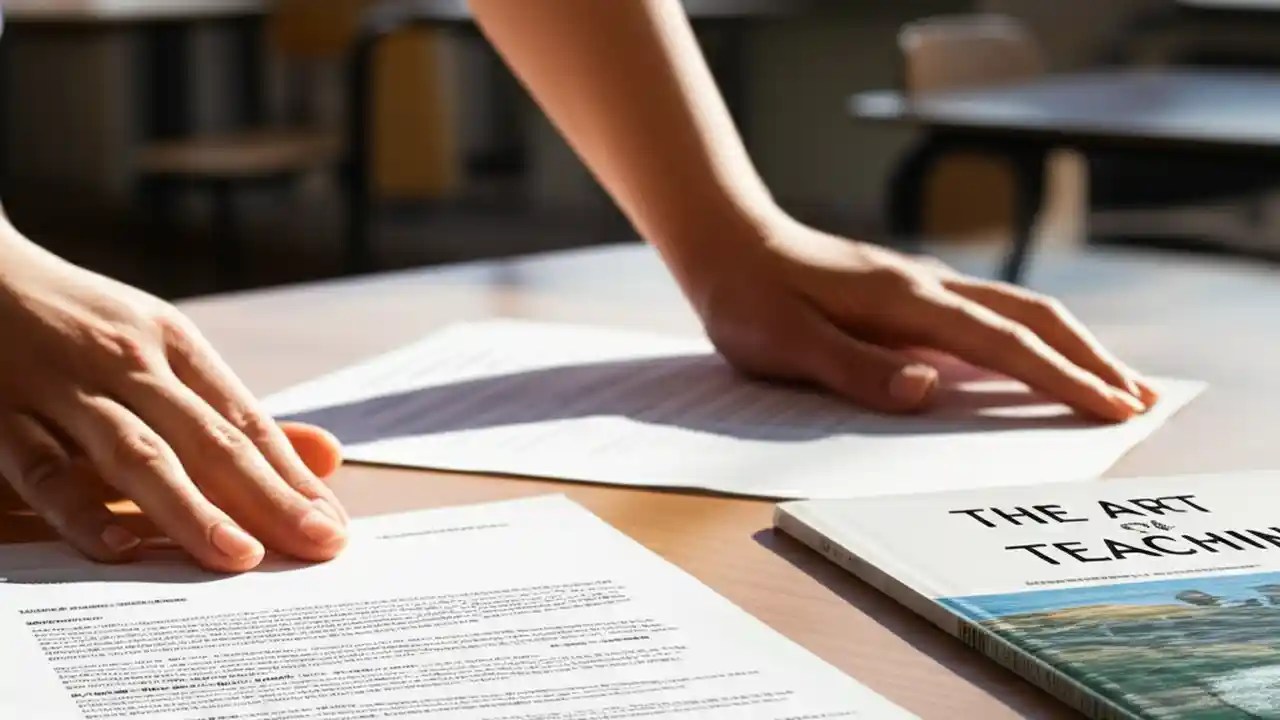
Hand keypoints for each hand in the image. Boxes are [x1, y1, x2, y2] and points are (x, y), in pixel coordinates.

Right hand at [0, 239, 349, 570]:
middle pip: (209, 439)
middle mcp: (127, 361)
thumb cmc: (78, 329)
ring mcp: (63, 387)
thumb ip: (232, 414)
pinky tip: (118, 545)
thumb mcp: (160, 351)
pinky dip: (79, 507)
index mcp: (172, 344)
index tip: (331, 525)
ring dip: (190, 507)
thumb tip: (326, 458)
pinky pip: (42, 467)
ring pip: (135, 454)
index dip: (291, 476)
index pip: (246, 421)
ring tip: (240, 555)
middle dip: (268, 496)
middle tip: (316, 545)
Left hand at [680, 215, 1156, 420]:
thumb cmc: (749, 299)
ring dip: (1072, 344)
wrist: (729, 241)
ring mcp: (922, 285)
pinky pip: (991, 312)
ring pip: (1018, 310)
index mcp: (905, 303)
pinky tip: (1039, 358)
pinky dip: (1034, 336)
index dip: (1062, 378)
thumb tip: (927, 388)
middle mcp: (926, 287)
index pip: (1003, 343)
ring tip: (1112, 381)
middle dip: (1091, 359)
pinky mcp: (910, 292)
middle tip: (1141, 400)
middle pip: (1033, 317)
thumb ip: (853, 369)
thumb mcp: (785, 345)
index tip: (1113, 409)